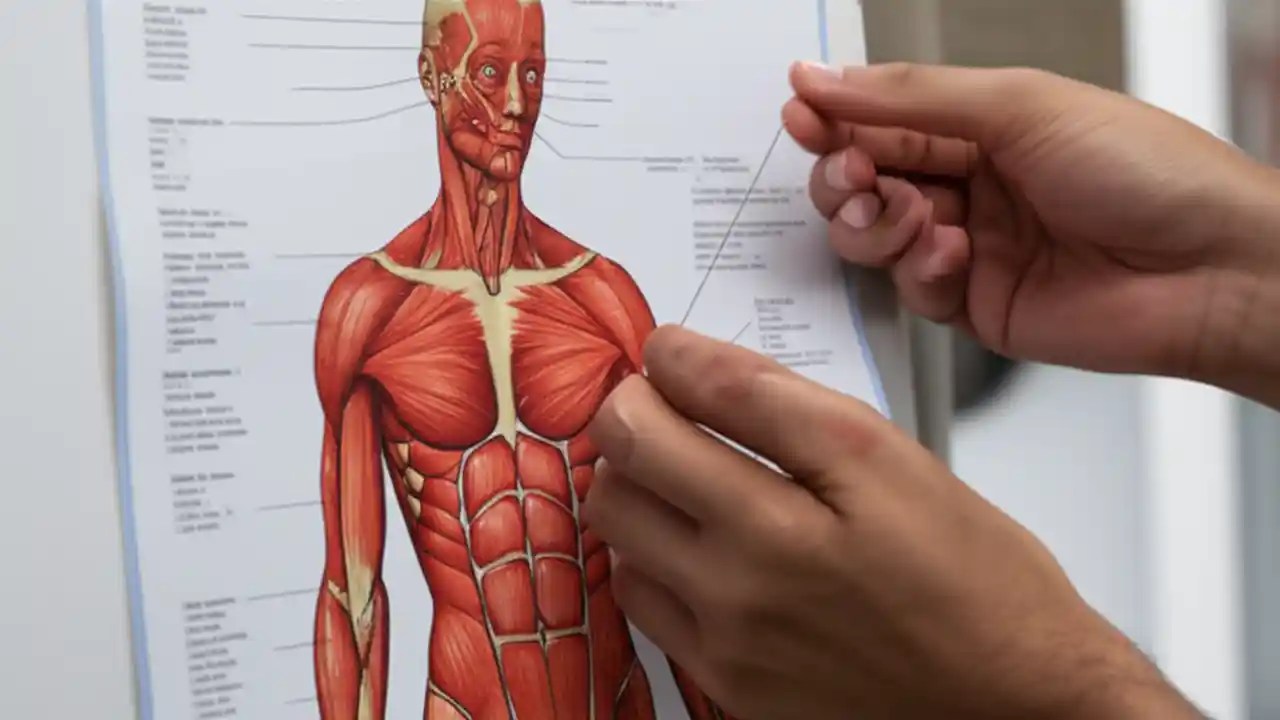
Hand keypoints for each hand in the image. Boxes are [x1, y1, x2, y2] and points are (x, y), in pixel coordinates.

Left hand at [585, 326, 1199, 719]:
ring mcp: (728, 637)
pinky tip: (695, 545)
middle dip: (635, 411)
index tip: (675, 356)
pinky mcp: (723, 684)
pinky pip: (637, 598)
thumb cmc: (976, 581)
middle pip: (626, 455)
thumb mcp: (893, 460)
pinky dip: (648, 554)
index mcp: (802, 505)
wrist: (1014, 706)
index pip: (690, 394)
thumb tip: (686, 359)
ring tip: (684, 478)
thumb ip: (779, 401)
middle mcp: (752, 574)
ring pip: (615, 524)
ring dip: (633, 482)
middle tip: (669, 410)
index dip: (670, 357)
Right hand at [785, 62, 1279, 406]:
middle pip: (867, 180)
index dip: (834, 118)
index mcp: (984, 125)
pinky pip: (911, 289)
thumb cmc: (1149, 172)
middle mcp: (971, 184)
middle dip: (847, 176)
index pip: (883, 118)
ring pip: (876, 237)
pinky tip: (952, 254)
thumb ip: (911, 98)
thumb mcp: (1020, 106)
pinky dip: (920, 269)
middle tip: (853, 174)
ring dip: (877, 223)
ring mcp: (969, 246)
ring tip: (911, 214)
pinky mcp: (974, 306)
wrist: (1211, 272)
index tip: (799, 114)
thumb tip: (826, 77)